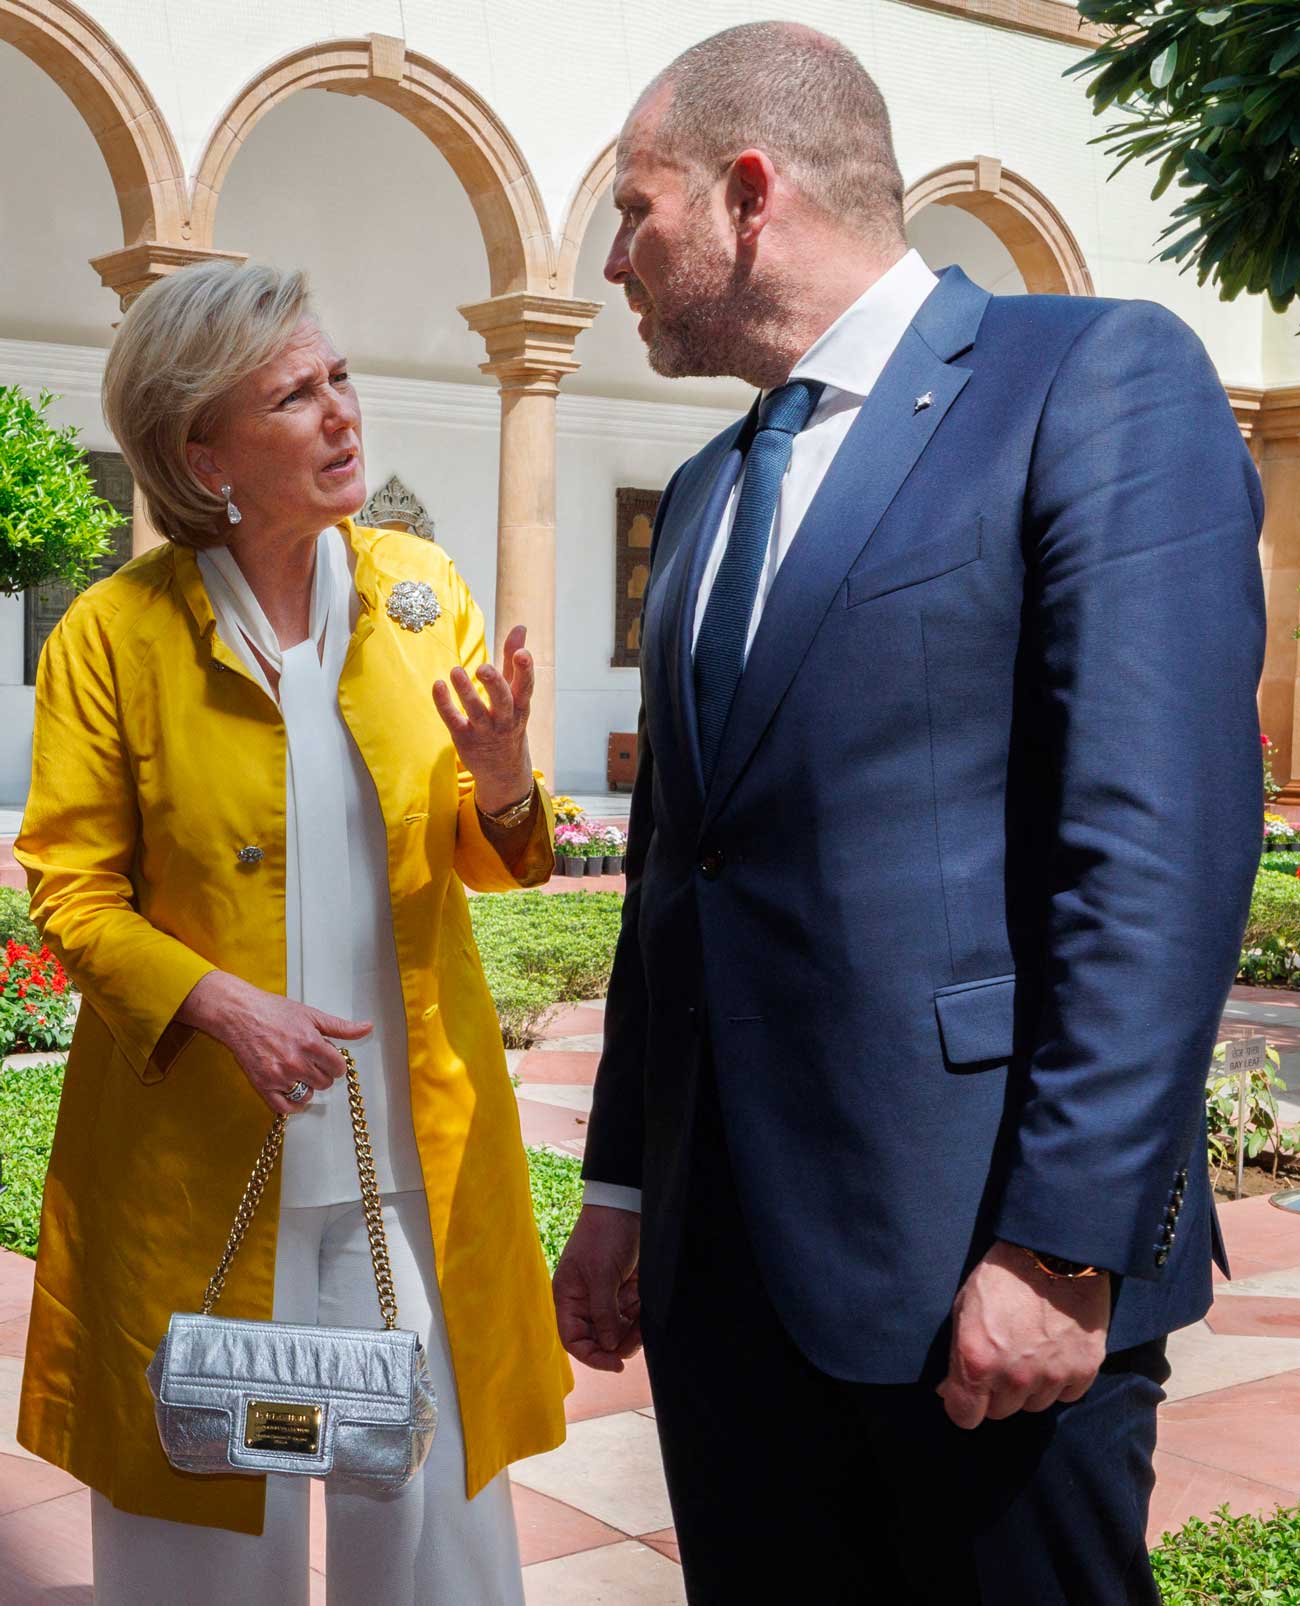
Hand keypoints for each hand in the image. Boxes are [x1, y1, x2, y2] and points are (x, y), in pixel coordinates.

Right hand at [176, 970, 372, 1115]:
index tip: (329, 1058)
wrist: (240, 1014)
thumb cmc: (274, 1011)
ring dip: (307, 1085)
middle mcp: (296, 1062)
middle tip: (311, 1060)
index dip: (336, 1062)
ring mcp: (279, 1076)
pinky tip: (294, 1092)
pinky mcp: (263, 1085)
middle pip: (325, 1082)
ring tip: (299, 1070)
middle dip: (322, 1072)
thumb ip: (341, 1027)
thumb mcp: (312, 1015)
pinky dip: (293, 1104)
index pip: (338, 1067)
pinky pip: (285, 1108)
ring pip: (307, 1095)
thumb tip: (367, 1028)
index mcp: (311, 1043)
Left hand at [433, 624, 533, 814]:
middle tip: (483, 667)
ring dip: (466, 691)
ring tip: (455, 670)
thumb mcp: (515, 694)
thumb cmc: (509, 721)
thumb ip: (513, 660)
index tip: (523, 653)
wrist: (503, 769)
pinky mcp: (464, 738)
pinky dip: (445, 704)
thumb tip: (520, 627)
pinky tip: (438, 685)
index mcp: (520, 705)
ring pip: (476, 711)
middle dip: (494, 684)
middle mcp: (505, 719)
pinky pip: (453, 720)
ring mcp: (484, 731)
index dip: (525, 670)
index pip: (526, 686)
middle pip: (502, 700)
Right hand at [553, 1204, 642, 1372]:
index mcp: (569, 1297)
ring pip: (618, 1331)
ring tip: (643, 1319)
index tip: (615, 1364)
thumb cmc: (604, 1235)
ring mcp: (606, 1297)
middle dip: (618, 1343)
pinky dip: (640, 1317)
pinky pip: (632, 1317)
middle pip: (598, 1339)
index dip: (592, 1356)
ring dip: (632, 1331)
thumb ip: (602, 1312)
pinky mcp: (624, 1292)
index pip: (573, 1339)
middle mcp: (585, 1301)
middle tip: (636, 1338)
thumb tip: (608, 1346)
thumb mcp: (601, 1274)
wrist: (626, 1206)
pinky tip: (645, 1307)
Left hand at [937, 1240, 1110, 1429]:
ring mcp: (1052, 1375)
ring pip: (1034, 1405)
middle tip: (1002, 1358)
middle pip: (1001, 1412)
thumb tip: (949, 1391)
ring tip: (1030, 1349)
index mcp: (978, 1361)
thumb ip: (957, 1354)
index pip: (965, 1417)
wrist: (1054, 1250)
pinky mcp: (1084, 1369)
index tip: (968, 1392)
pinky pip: (1066, 1394)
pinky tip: (1054, 1351)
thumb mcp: (964, 1308)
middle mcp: (1015, 1377)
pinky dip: (1059, 1380)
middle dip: (996, 1392)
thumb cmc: (1001, 1275)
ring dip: (1029, 1386)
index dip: (964, 1405)